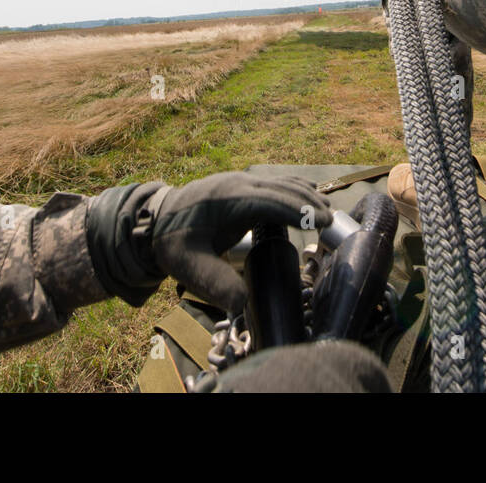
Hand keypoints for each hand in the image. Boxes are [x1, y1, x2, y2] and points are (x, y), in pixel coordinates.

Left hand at [150, 173, 330, 312]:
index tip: (321, 221)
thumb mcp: (189, 267)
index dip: (298, 210)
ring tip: (327, 212)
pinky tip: (307, 197)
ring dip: (303, 195)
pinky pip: (272, 184)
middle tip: (330, 221)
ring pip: (279, 183)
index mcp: (228, 200)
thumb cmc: (173, 244)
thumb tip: (242, 304)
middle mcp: (237, 184)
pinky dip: (292, 190)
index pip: (271, 201)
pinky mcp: (239, 186)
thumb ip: (215, 283)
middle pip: (281, 189)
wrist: (154, 220)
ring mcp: (238, 182)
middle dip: (307, 204)